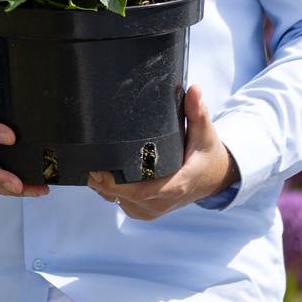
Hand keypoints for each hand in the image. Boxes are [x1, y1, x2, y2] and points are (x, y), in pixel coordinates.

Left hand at [88, 86, 237, 219]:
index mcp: (177, 184)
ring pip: (120, 202)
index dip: (116, 185)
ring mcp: (154, 210)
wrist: (215, 178)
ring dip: (104, 187)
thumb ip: (197, 111)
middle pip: (125, 197)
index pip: (141, 191)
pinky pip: (123, 204)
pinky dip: (111, 192)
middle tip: (87, 161)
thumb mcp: (205, 132)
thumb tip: (194, 90)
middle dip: (103, 182)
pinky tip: (103, 177)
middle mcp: (164, 202)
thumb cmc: (206, 153)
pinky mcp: (147, 211)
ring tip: (92, 166)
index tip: (97, 170)